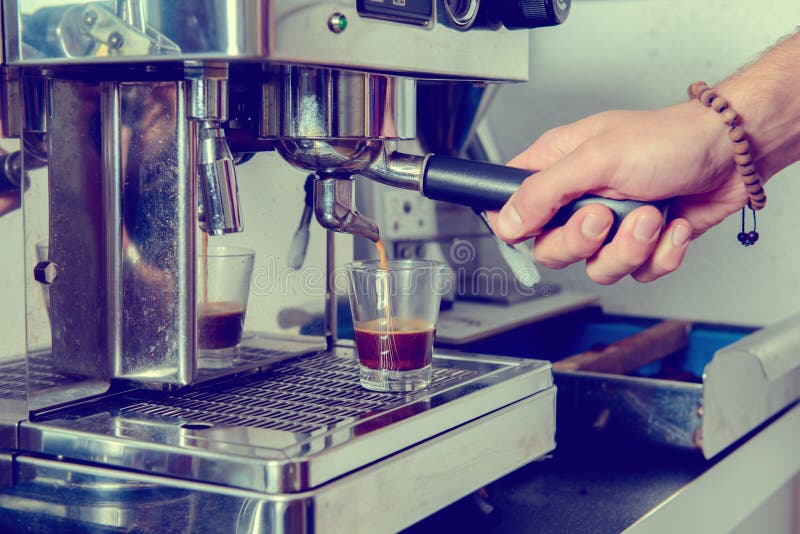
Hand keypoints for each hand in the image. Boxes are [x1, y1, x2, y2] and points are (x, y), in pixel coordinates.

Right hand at [488, 101, 746, 283]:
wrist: (733, 154)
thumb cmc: (671, 139)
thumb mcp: (596, 158)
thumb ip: (543, 191)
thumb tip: (506, 221)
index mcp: (558, 167)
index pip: (512, 205)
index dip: (516, 225)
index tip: (535, 228)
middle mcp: (580, 198)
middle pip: (551, 249)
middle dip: (582, 241)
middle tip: (604, 216)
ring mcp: (612, 224)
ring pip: (596, 268)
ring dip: (629, 248)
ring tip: (649, 216)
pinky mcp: (643, 243)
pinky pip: (637, 273)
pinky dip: (660, 254)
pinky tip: (672, 224)